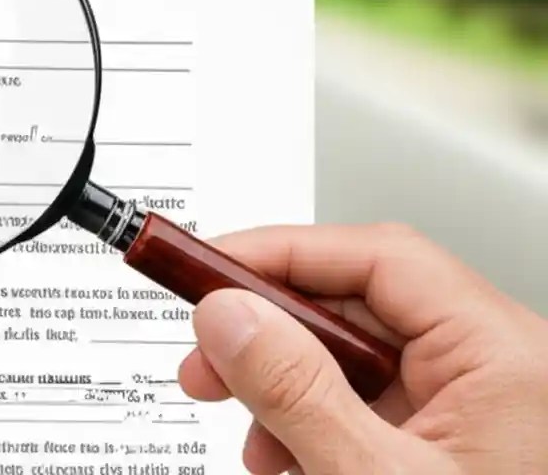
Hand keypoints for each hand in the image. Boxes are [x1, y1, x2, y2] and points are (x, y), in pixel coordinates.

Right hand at [179, 223, 547, 473]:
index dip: (282, 254)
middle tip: (206, 360)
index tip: (205, 270)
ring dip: (286, 393)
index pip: (377, 257)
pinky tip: (291, 462)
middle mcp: (495, 369)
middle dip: (271, 336)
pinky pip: (367, 405)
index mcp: (502, 357)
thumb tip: (229, 316)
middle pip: (358, 307)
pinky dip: (314, 427)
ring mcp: (473, 407)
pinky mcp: (449, 440)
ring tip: (260, 446)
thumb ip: (296, 394)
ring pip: (355, 360)